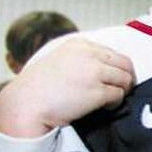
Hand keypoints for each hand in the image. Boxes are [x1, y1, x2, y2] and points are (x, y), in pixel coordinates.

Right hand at [0, 37, 134, 137]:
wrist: (26, 103)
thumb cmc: (39, 87)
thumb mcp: (60, 59)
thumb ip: (81, 59)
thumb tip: (105, 69)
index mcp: (80, 45)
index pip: (112, 52)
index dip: (117, 67)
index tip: (115, 77)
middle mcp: (89, 55)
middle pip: (125, 64)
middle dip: (126, 77)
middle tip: (123, 89)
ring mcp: (94, 73)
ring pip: (125, 79)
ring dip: (122, 90)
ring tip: (111, 99)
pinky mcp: (97, 92)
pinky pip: (118, 96)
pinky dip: (116, 103)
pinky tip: (105, 107)